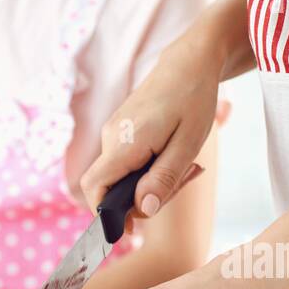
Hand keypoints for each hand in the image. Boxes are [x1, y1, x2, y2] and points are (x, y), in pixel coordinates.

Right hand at [79, 34, 224, 222]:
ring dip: (151, 182)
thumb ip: (164, 179)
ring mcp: (114, 134)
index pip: (95, 188)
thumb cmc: (193, 98)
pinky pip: (128, 162)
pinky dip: (150, 168)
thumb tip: (144, 210)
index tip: (130, 228)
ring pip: (122, 176)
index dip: (105, 214)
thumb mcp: (187, 144)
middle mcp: (111, 139)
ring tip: (188, 167)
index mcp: (124, 143)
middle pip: (112, 188)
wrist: (191, 60)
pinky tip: (175, 157)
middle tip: (183, 184)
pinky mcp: (121, 131)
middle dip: (143, 198)